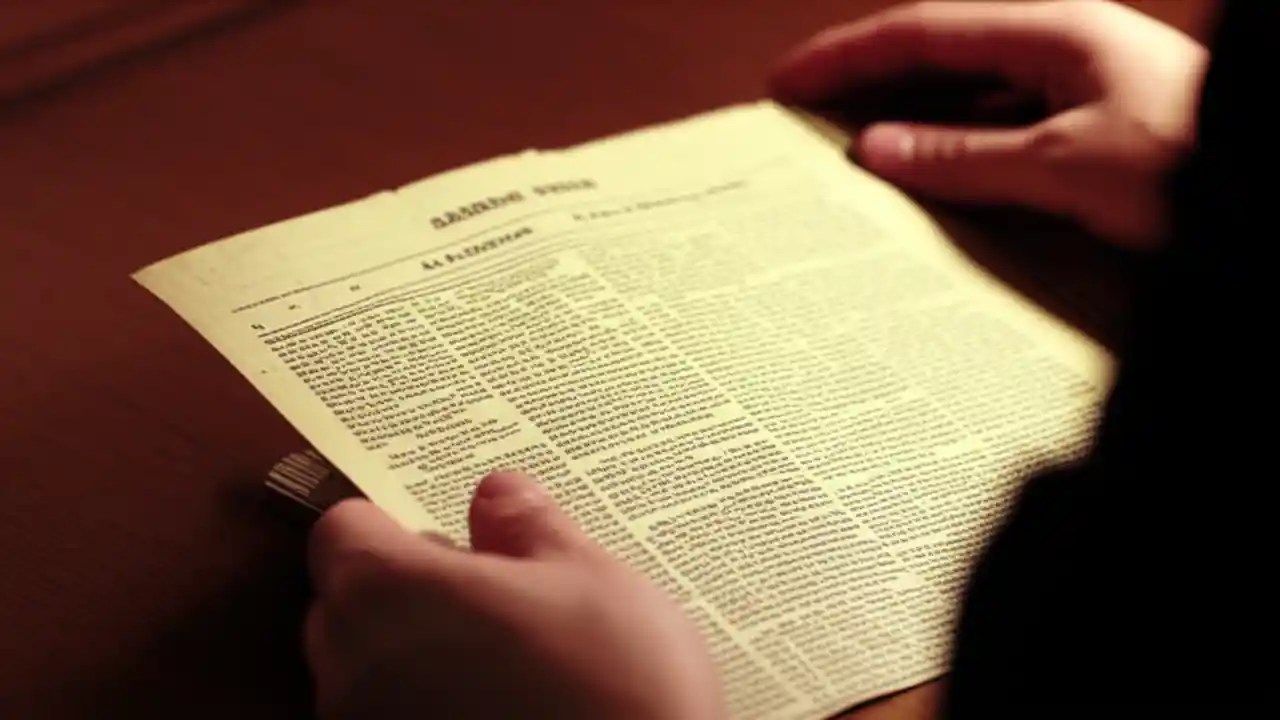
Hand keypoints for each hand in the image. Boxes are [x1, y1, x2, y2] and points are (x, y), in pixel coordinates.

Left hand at [304, 471, 725, 719]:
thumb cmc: (618, 685)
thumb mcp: (593, 580)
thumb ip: (528, 527)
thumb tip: (495, 492)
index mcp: (389, 593)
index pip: (341, 532)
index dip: (390, 526)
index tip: (447, 540)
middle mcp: (351, 669)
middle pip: (344, 604)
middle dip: (404, 592)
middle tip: (491, 599)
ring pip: (365, 674)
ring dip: (415, 659)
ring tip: (504, 666)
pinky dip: (428, 710)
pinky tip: (500, 712)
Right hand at [772, 0, 1206, 246]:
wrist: (1274, 197)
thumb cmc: (1191, 165)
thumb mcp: (1065, 165)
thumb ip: (964, 156)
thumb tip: (877, 150)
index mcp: (1051, 34)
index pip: (922, 33)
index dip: (845, 55)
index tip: (786, 83)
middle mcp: (1060, 54)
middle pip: (938, 58)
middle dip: (866, 84)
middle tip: (801, 117)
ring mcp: (1076, 94)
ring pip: (966, 101)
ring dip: (905, 122)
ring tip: (844, 154)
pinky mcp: (1089, 138)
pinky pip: (997, 137)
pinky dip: (951, 155)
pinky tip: (923, 182)